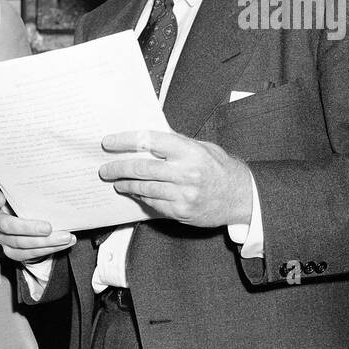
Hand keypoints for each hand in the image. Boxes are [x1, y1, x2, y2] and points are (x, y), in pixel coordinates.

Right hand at [0, 184, 74, 262]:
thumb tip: (43, 184)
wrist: (30, 220)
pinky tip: (63, 244)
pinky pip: (27, 254)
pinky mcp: (11, 251)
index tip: (2, 200)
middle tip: (49, 228)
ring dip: (44, 242)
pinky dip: (47, 250)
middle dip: (30, 228)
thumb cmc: (29, 202)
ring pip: (19, 244)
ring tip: (65, 237)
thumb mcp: (28, 191)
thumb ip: (30, 187)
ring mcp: (2, 237)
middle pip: (7, 226)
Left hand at [99, 130, 251, 227]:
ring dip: (126, 184)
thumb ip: (176, 143)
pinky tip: (134, 192)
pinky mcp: (181, 211)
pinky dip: (141, 197)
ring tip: (116, 181)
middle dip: (118, 168)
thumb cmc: (220, 168)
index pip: (149, 141)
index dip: (125, 141)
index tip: (108, 142)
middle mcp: (186, 172)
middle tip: (105, 169)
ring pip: (144, 188)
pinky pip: (153, 203)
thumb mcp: (203, 148)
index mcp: (190, 151)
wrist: (242, 197)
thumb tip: (145, 138)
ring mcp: (183, 194)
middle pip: (142, 168)